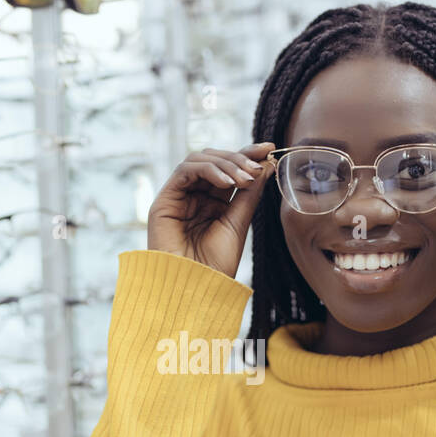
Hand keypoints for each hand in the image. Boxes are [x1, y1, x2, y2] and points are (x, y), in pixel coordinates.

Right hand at [147, 142, 276, 278]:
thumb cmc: (215, 264)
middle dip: (240, 156)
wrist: (194, 288)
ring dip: (226, 163)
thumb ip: (249, 193)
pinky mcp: (164, 200)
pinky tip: (227, 182)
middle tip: (260, 164)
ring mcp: (179, 196)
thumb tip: (267, 164)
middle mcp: (196, 196)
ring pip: (200, 159)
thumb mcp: (238, 222)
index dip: (248, 155)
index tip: (270, 148)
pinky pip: (185, 170)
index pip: (229, 169)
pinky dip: (209, 169)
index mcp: (214, 202)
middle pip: (215, 159)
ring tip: (245, 177)